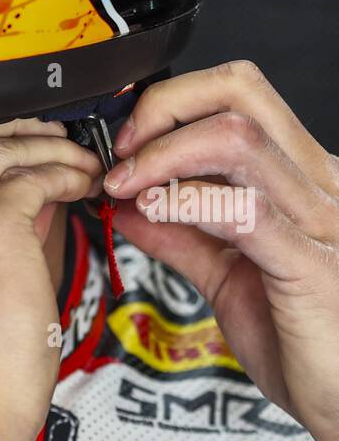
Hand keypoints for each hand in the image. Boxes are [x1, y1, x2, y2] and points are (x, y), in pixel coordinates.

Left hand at [103, 61, 338, 440]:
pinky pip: (244, 211)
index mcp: (302, 179)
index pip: (238, 95)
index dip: (170, 103)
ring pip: (238, 138)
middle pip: (240, 91)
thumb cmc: (308, 348)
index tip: (125, 141)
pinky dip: (186, 202)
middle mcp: (318, 184)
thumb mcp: (230, 279)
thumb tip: (130, 204)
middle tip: (122, 150)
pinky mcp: (312, 268)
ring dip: (162, 154)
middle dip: (163, 106)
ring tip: (126, 184)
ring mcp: (320, 220)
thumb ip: (182, 237)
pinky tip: (154, 214)